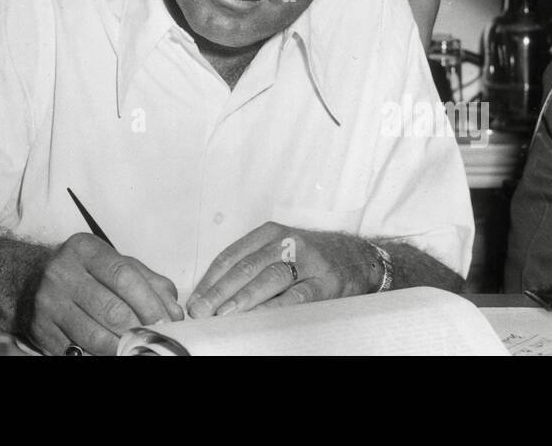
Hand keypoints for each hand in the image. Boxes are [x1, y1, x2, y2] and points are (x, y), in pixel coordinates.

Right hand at [27, 233, 182, 355]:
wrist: (31, 280)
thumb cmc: (84, 273)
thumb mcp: (115, 265)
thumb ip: (149, 282)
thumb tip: (174, 311)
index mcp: (84, 249)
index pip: (124, 276)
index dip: (149, 303)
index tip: (166, 321)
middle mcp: (62, 271)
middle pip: (111, 309)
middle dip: (139, 329)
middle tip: (154, 339)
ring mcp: (48, 301)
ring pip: (95, 335)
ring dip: (122, 347)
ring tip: (135, 348)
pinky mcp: (40, 328)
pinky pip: (77, 349)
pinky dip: (98, 355)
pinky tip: (111, 351)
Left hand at [187, 222, 373, 317]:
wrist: (356, 257)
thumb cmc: (309, 258)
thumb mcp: (278, 251)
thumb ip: (250, 267)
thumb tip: (212, 295)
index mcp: (268, 234)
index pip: (231, 256)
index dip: (210, 280)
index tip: (194, 300)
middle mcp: (285, 242)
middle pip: (246, 267)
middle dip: (220, 291)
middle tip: (202, 311)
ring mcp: (307, 261)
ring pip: (269, 278)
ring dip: (243, 299)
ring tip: (224, 315)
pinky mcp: (325, 281)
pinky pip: (298, 295)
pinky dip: (277, 307)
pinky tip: (261, 318)